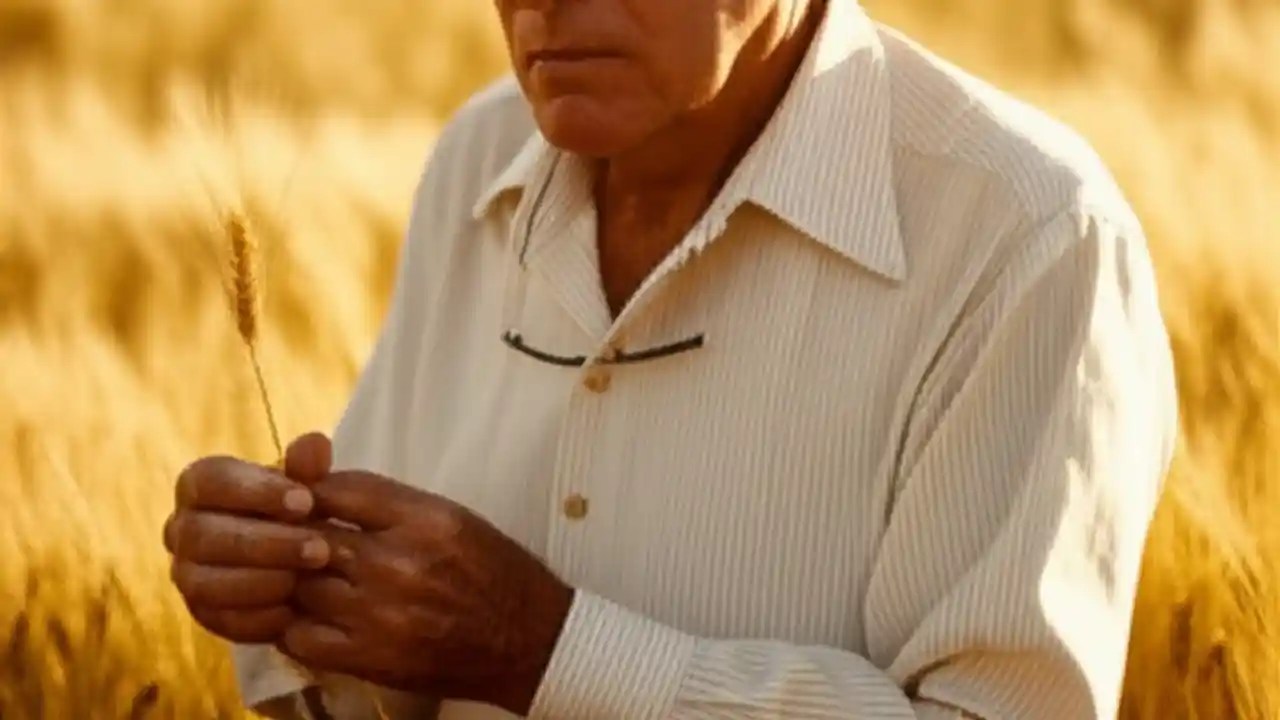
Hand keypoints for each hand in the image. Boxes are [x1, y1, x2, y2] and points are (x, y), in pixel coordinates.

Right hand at [163, 435, 332, 642]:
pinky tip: (294, 609)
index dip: (256, 492)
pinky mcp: (202, 613)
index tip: (306, 501)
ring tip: (307, 577)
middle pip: (203, 535)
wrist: (300, 560)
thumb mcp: (306, 487)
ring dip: (261, 581)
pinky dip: (257, 617)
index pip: (210, 481)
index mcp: (200, 485)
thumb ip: (308, 468)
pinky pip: (218, 620)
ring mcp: (186, 574)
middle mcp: (182, 529)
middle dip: (266, 543)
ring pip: (205, 583)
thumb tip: (314, 443)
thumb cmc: (296, 511)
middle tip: (319, 548)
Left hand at [275, 436, 574, 715]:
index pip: (339, 489)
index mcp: (426, 519)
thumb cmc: (492, 572)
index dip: (312, 491)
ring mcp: (381, 614)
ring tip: (302, 579)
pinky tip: (309, 618)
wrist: (528, 641)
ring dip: (295, 581)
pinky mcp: (371, 658)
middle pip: (310, 536)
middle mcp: (400, 563)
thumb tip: (322, 488)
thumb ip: (390, 504)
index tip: (308, 501)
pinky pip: (302, 637)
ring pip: (301, 586)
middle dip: (296, 535)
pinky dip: (295, 626)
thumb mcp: (452, 518)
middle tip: (291, 540)